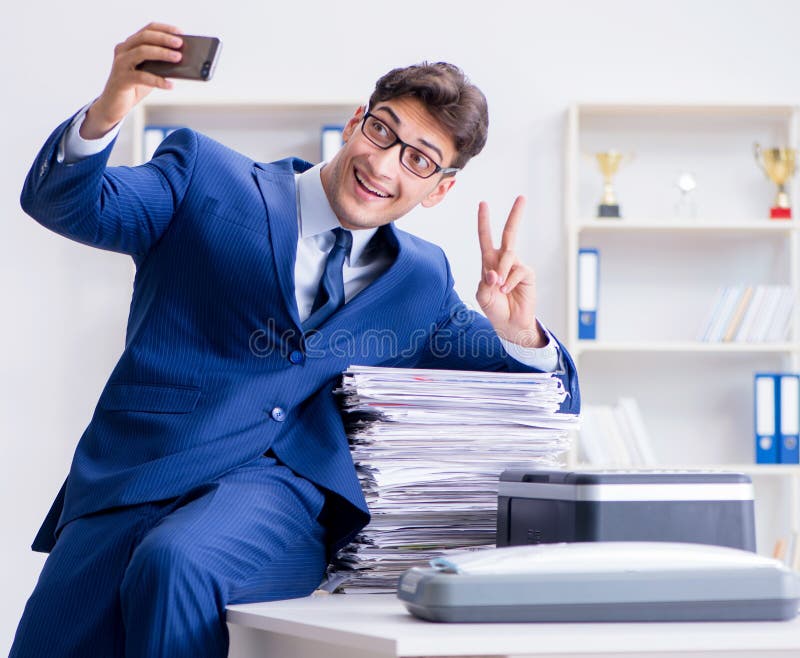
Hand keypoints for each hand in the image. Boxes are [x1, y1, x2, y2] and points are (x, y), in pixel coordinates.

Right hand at [81, 22, 183, 138]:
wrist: (114, 105)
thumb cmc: (134, 87)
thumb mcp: (149, 72)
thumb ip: (160, 65)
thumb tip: (181, 61)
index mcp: (130, 45)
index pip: (147, 29)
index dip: (164, 29)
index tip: (180, 32)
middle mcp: (123, 50)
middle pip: (145, 37)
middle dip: (164, 38)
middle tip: (180, 43)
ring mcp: (121, 64)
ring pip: (142, 52)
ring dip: (162, 53)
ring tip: (178, 58)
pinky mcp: (121, 79)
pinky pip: (142, 77)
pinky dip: (158, 80)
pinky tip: (170, 85)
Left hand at [476, 195, 544, 346]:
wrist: (509, 324)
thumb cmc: (494, 308)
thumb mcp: (482, 296)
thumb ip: (484, 283)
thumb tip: (494, 273)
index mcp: (489, 262)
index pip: (485, 238)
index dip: (484, 221)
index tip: (483, 204)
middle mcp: (504, 260)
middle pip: (510, 233)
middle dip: (516, 215)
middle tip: (522, 197)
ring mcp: (517, 266)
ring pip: (508, 256)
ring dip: (501, 271)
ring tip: (498, 287)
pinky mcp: (527, 274)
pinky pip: (517, 271)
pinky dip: (509, 282)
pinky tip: (507, 291)